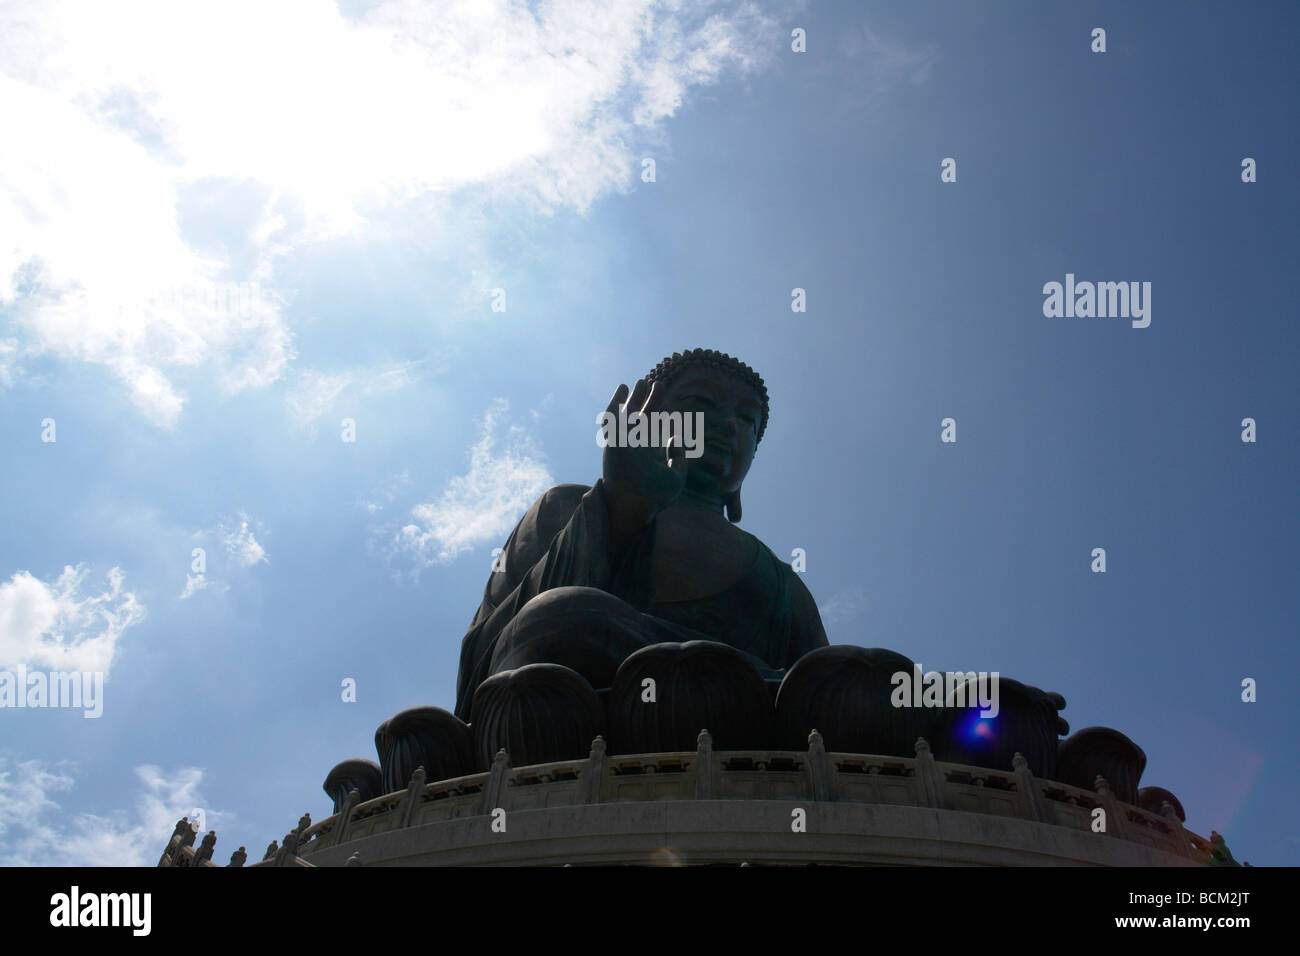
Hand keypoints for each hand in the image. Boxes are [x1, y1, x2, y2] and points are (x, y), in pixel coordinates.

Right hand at [601, 379, 687, 539]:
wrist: (635, 502)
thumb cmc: (656, 496)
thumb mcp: (676, 476)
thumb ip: (679, 457)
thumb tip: (675, 439)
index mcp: (649, 454)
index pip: (656, 432)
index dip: (664, 419)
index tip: (671, 412)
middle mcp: (635, 446)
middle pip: (644, 418)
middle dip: (651, 401)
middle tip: (659, 384)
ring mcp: (623, 442)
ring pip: (628, 414)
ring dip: (634, 398)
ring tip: (643, 382)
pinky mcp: (613, 439)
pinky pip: (612, 417)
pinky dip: (616, 401)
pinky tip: (623, 388)